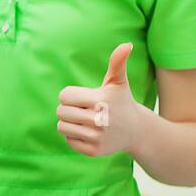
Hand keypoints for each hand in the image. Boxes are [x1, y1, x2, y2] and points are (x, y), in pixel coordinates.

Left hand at [57, 42, 143, 156]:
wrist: (135, 131)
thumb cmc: (121, 102)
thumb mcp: (118, 82)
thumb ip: (117, 63)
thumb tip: (126, 44)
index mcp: (101, 101)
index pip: (64, 96)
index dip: (71, 95)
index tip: (83, 97)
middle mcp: (99, 121)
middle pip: (60, 112)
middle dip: (68, 108)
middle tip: (83, 109)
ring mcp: (96, 138)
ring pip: (61, 127)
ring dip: (69, 122)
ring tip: (84, 120)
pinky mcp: (93, 151)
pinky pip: (68, 140)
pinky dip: (74, 136)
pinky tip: (89, 132)